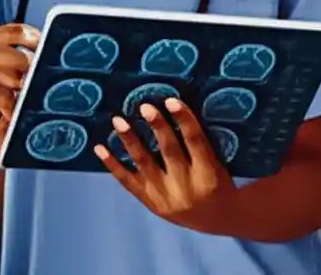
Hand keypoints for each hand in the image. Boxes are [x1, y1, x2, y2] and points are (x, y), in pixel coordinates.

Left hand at [94, 98, 235, 221]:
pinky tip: (100, 148)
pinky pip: (127, 181)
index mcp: (208, 174)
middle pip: (169, 151)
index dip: (184, 120)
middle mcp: (185, 186)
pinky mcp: (150, 201)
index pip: (195, 141)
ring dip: (130, 140)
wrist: (215, 219)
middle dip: (157, 127)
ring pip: (144, 164)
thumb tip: (178, 106)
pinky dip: (112, 164)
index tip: (171, 101)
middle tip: (144, 106)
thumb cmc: (219, 182)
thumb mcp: (219, 163)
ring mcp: (165, 196)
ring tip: (119, 121)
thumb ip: (203, 142)